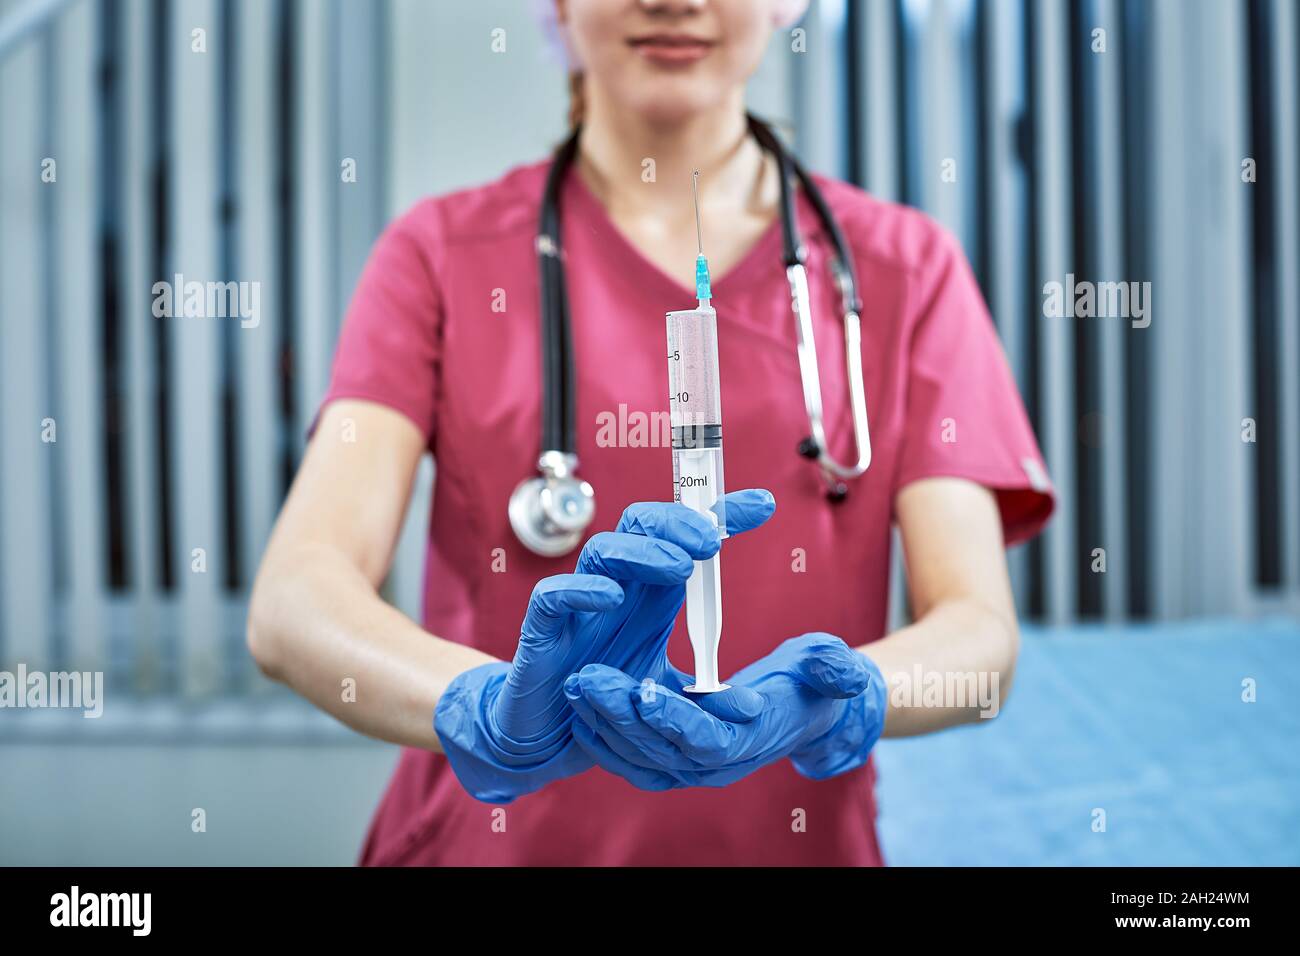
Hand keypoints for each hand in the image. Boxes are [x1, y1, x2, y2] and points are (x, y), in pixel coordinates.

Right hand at [434, 489, 775, 802]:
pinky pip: (553, 595)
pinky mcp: (543, 629)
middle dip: (677, 524)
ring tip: (679, 567)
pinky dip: (581, 588)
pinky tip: (613, 595)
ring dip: (642, 552)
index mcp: (650, 592)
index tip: (763, 506)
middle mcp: (616, 586)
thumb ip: (708, 699)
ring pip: (603, 550)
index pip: (684, 536)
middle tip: (711, 540)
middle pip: (641, 526)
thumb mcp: (668, 696)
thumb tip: (755, 709)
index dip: (722, 515)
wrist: (549, 734)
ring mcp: (578, 603)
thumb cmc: (607, 697)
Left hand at [565, 633, 886, 789]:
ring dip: (602, 722)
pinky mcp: (672, 759)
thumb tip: (842, 675)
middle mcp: (715, 763)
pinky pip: (629, 756)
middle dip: (621, 715)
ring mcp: (690, 765)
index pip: (708, 740)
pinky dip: (601, 734)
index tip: (645, 689)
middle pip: (661, 749)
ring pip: (637, 754)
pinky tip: (578, 704)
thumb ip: (833, 671)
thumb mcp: (829, 667)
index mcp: (750, 740)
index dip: (676, 720)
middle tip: (588, 678)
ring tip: (575, 685)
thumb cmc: (812, 683)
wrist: (803, 709)